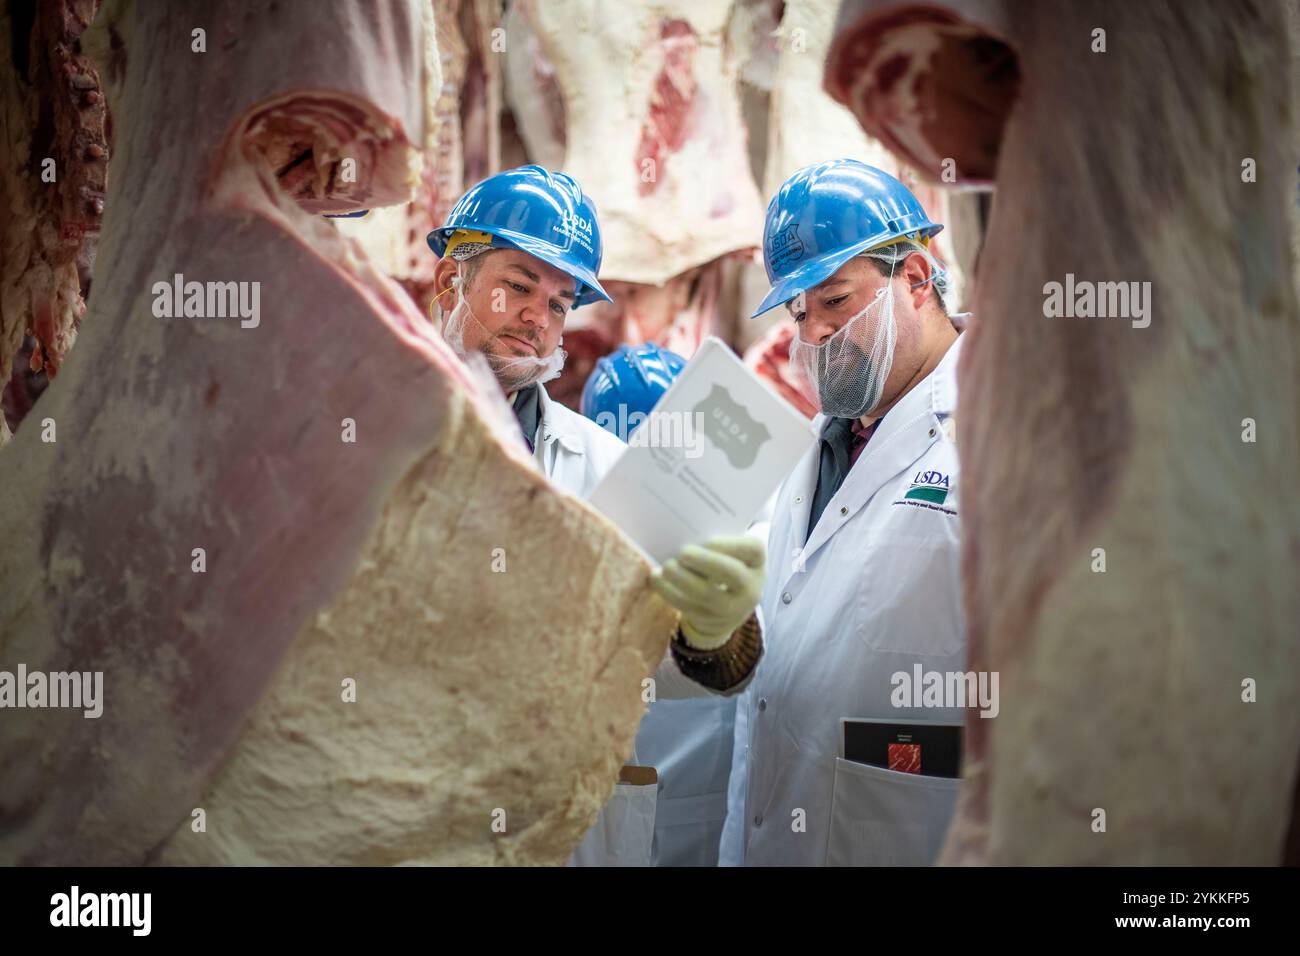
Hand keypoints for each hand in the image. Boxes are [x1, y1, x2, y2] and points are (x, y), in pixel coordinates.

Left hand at [650, 535, 765, 649]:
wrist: (732, 605)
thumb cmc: (728, 563)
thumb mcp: (735, 551)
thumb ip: (722, 535)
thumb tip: (693, 524)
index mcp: (758, 562)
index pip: (753, 549)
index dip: (730, 544)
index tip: (707, 539)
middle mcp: (751, 587)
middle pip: (732, 574)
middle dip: (706, 562)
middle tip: (682, 552)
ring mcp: (732, 608)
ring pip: (707, 594)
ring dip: (682, 579)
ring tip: (666, 566)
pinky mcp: (710, 620)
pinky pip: (687, 607)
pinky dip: (669, 592)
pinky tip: (657, 578)